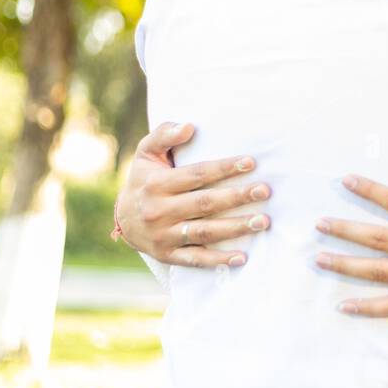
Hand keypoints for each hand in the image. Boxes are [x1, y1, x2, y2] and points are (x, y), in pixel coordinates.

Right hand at [115, 121, 272, 267]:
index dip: (224, 168)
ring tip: (263, 222)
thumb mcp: (146, 152)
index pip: (197, 175)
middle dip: (237, 197)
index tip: (251, 163)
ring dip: (235, 228)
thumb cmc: (145, 178)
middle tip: (265, 191)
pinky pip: (196, 259)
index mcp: (157, 184)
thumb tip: (189, 126)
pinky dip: (218, 260)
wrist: (122, 219)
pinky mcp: (168, 255)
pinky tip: (242, 257)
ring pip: (204, 232)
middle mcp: (159, 211)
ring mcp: (164, 235)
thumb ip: (164, 134)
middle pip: (205, 203)